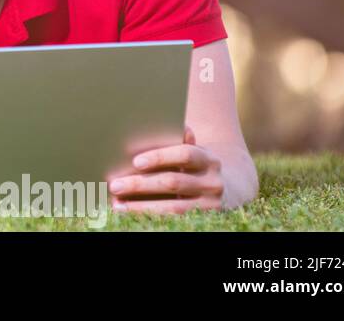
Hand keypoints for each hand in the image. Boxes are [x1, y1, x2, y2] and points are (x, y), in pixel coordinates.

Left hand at [107, 127, 223, 213]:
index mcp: (208, 159)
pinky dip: (150, 216)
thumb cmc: (196, 165)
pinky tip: (130, 213)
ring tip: (117, 203)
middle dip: (141, 184)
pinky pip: (174, 220)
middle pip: (173, 182)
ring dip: (141, 206)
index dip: (161, 157)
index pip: (185, 155)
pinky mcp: (205, 220)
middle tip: (115, 185)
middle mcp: (213, 182)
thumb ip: (178, 141)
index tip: (136, 162)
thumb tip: (160, 125)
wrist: (228, 188)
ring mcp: (210, 204)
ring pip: (173, 207)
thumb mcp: (193, 151)